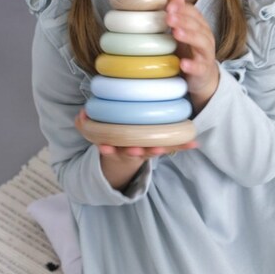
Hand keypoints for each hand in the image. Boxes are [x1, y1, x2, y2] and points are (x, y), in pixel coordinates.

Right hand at [75, 110, 196, 189]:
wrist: (125, 158)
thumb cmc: (113, 140)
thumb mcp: (95, 135)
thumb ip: (85, 126)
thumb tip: (81, 114)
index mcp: (118, 149)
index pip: (113, 150)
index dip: (109, 150)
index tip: (105, 148)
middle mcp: (133, 152)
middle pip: (135, 154)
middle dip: (136, 152)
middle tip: (134, 149)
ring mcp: (148, 150)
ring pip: (154, 152)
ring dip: (160, 150)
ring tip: (162, 149)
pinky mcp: (162, 146)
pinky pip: (173, 147)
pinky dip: (183, 145)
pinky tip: (193, 143)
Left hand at [166, 0, 218, 111]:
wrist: (203, 78)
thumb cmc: (189, 51)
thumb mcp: (183, 31)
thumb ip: (178, 13)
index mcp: (199, 26)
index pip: (193, 13)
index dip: (182, 8)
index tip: (169, 5)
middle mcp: (205, 38)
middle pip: (197, 25)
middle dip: (183, 20)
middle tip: (169, 16)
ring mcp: (206, 54)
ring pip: (201, 43)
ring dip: (189, 36)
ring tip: (176, 33)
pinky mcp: (203, 71)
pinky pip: (199, 67)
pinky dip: (192, 65)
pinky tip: (183, 63)